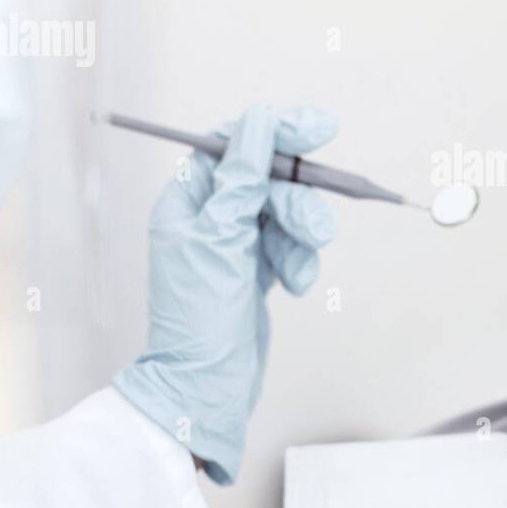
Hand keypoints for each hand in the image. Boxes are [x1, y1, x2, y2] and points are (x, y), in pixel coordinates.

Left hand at [114, 104, 337, 483]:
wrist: (205, 387)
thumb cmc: (198, 319)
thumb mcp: (221, 240)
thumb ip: (243, 179)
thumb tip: (258, 120)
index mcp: (187, 201)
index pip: (233, 145)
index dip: (276, 132)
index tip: (319, 129)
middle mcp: (210, 217)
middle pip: (269, 180)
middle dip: (298, 202)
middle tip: (316, 228)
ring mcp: (235, 243)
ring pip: (287, 213)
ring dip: (302, 237)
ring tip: (301, 271)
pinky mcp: (258, 268)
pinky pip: (291, 245)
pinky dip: (300, 261)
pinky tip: (296, 285)